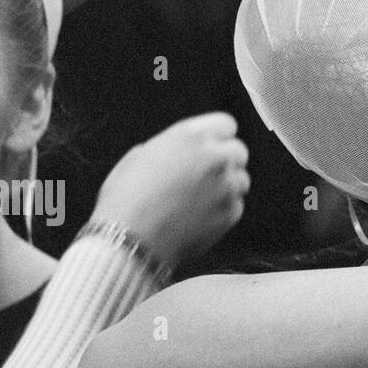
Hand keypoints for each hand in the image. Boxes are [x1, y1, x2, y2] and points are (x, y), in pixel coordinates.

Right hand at [90, 112, 249, 270]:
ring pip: (241, 179)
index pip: (226, 124)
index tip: (210, 147)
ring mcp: (226, 186)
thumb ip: (167, 147)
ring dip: (226, 186)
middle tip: (205, 176)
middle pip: (238, 151)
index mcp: (191, 137)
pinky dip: (223, 210)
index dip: (216, 137)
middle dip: (224, 161)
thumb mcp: (137, 158)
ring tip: (199, 200)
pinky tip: (199, 217)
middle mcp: (215, 157)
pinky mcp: (231, 213)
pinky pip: (236, 205)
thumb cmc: (125, 201)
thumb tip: (174, 150)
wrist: (128, 242)